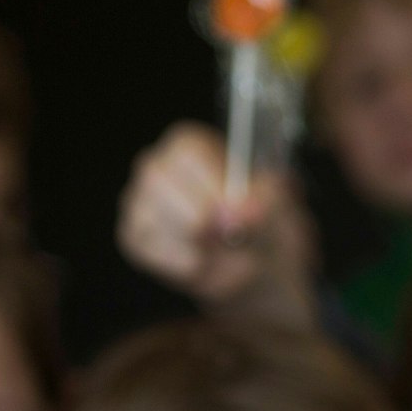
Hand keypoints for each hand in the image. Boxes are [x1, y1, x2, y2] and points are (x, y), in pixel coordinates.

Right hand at [117, 122, 314, 315]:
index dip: (211, 184)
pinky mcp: (135, 238)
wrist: (257, 262)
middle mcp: (156, 168)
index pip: (186, 153)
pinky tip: (202, 260)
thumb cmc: (261, 223)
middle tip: (230, 234)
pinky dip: (184, 264)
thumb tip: (236, 213)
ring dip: (195, 243)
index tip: (235, 211)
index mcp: (190, 147)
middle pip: (158, 180)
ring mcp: (139, 203)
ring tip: (221, 247)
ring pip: (151, 219)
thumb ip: (260, 204)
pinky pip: (150, 251)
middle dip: (198, 216)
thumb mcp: (276, 207)